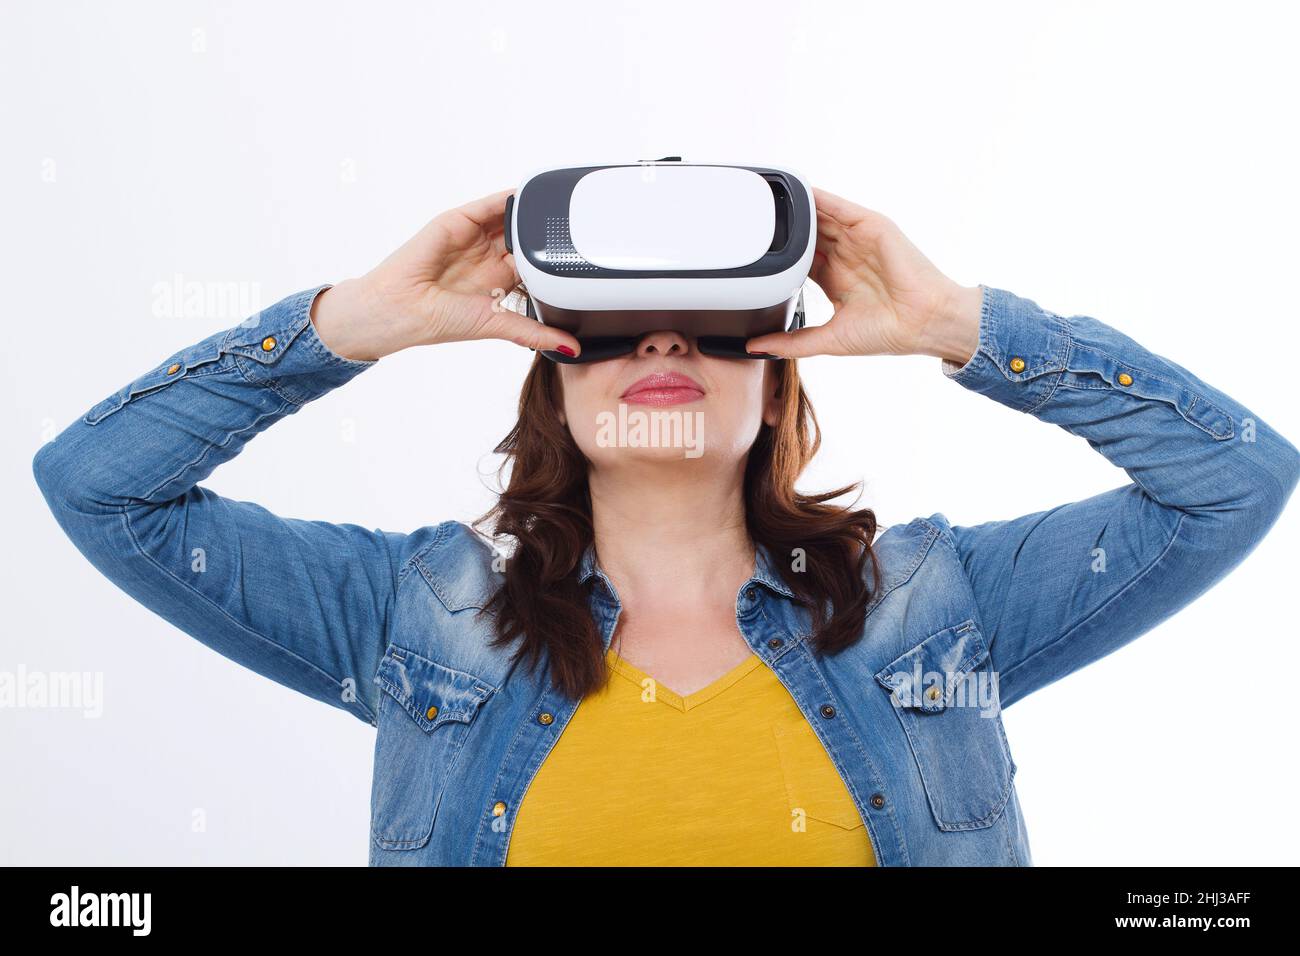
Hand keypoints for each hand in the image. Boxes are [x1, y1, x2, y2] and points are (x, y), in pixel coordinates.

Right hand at [309, 189, 580, 361]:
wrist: (402, 310)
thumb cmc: (440, 320)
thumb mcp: (500, 325)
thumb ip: (535, 333)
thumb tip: (570, 349)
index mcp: (499, 280)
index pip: (537, 264)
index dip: (558, 260)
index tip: (587, 256)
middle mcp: (489, 256)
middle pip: (528, 237)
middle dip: (550, 233)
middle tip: (582, 226)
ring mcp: (474, 237)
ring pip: (513, 218)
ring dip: (534, 213)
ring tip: (562, 207)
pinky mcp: (459, 221)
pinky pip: (490, 205)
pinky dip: (511, 199)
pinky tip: (531, 196)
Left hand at [744, 187, 981, 364]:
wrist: (924, 323)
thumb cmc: (888, 332)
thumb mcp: (828, 339)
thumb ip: (791, 342)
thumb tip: (755, 347)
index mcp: (835, 279)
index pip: (798, 259)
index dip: (776, 254)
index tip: (748, 249)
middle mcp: (845, 255)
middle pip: (805, 234)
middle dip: (782, 227)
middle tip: (749, 218)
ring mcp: (858, 239)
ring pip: (819, 216)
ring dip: (796, 209)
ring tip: (766, 199)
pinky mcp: (871, 226)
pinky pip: (839, 206)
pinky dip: (818, 198)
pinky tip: (797, 191)